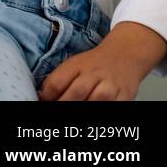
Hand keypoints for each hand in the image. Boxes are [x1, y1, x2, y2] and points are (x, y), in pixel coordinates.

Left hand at [39, 23, 166, 100]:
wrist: (124, 55)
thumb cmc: (94, 63)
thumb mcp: (73, 65)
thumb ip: (58, 80)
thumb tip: (42, 96)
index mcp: (76, 66)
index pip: (56, 83)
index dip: (47, 96)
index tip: (44, 101)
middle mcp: (94, 75)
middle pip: (75, 94)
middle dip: (63, 104)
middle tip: (58, 108)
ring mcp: (110, 86)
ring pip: (94, 102)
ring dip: (82, 107)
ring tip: (74, 111)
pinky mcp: (124, 96)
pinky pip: (112, 107)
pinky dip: (101, 110)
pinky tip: (93, 110)